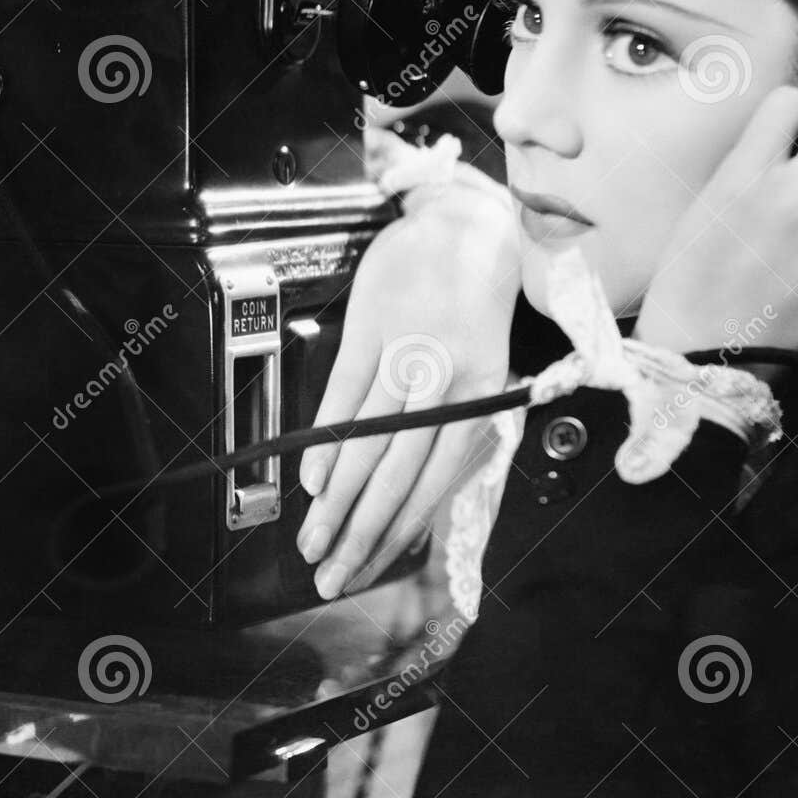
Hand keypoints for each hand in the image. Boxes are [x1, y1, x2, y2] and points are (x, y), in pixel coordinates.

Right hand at [296, 186, 520, 598]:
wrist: (468, 223)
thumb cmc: (477, 300)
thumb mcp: (485, 368)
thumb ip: (456, 426)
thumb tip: (418, 494)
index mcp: (482, 400)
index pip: (433, 484)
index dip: (396, 532)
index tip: (367, 569)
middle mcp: (447, 381)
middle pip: (395, 474)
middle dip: (359, 533)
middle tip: (328, 574)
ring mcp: (408, 352)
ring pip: (367, 443)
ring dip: (335, 499)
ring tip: (312, 538)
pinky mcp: (374, 324)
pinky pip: (346, 392)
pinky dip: (326, 437)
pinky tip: (312, 476)